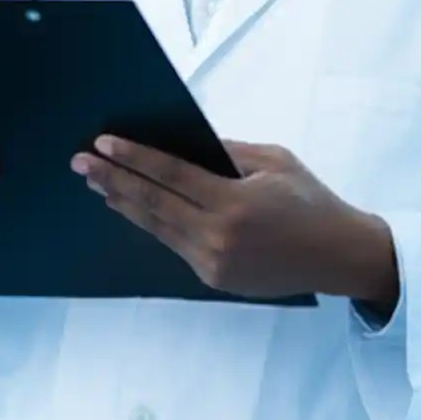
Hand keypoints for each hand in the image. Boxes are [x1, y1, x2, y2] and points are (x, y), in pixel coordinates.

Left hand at [71, 137, 398, 306]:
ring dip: (123, 203)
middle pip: (152, 203)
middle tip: (81, 162)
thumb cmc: (311, 201)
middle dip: (113, 179)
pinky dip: (150, 224)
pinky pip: (173, 244)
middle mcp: (218, 237)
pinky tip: (131, 208)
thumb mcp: (274, 161)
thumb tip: (181, 142)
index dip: (134, 158)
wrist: (339, 256)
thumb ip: (227, 151)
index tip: (104, 143)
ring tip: (96, 183)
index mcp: (234, 203)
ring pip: (156, 227)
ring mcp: (213, 262)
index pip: (170, 175)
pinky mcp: (213, 277)